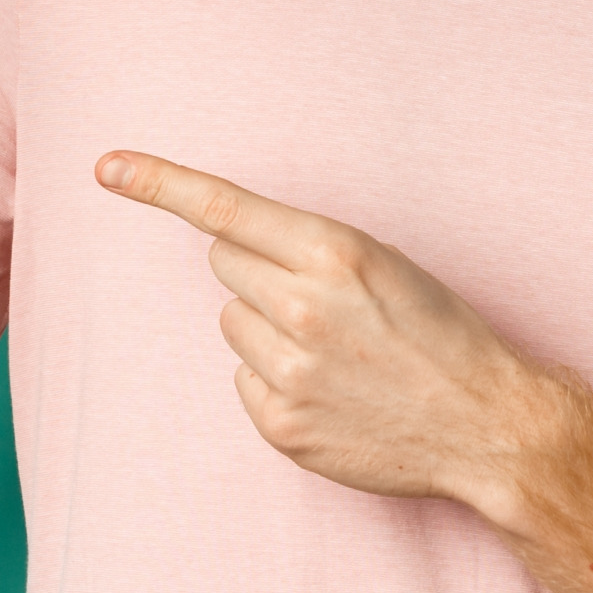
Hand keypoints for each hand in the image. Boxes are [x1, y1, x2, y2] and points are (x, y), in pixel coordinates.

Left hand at [96, 152, 567, 506]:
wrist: (485, 425)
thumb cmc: (441, 334)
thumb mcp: (388, 263)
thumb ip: (309, 248)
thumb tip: (226, 242)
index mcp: (334, 253)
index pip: (224, 209)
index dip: (158, 183)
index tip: (107, 167)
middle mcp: (303, 307)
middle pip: (224, 263)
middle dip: (259, 270)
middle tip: (320, 297)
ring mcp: (288, 371)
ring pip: (231, 320)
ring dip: (268, 326)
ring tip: (334, 350)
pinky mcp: (280, 424)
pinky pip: (243, 377)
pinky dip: (275, 379)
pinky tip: (330, 390)